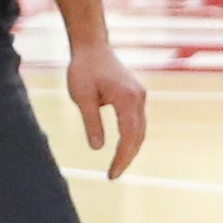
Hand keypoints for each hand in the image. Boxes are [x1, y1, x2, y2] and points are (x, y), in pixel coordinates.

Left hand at [64, 32, 149, 178]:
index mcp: (127, 98)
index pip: (128, 136)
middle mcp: (138, 97)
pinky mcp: (136, 95)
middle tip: (112, 176)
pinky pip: (137, 122)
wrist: (92, 46)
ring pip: (140, 130)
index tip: (111, 174)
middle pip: (138, 136)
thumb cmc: (83, 69)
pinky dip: (131, 137)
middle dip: (127, 158)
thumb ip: (91, 122)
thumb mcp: (82, 97)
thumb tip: (97, 148)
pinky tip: (122, 149)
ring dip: (130, 149)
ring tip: (116, 167)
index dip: (122, 158)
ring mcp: (140, 95)